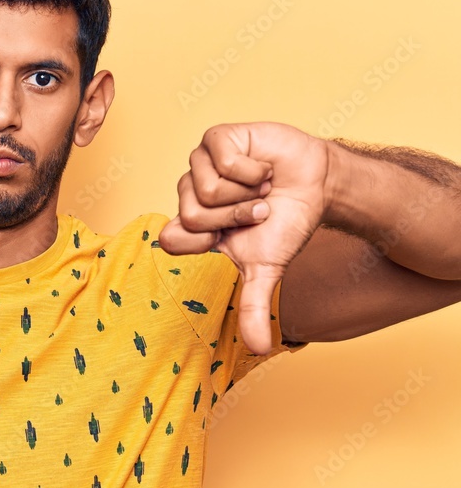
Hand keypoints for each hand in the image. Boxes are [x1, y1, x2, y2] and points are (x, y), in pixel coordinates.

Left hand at [158, 122, 331, 353]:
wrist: (318, 186)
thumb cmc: (286, 223)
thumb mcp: (267, 267)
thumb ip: (253, 305)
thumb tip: (260, 349)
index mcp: (191, 225)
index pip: (170, 238)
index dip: (206, 238)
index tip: (235, 233)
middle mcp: (189, 194)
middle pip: (191, 214)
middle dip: (236, 216)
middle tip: (258, 209)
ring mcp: (199, 163)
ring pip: (205, 188)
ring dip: (246, 192)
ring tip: (261, 188)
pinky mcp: (216, 138)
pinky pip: (221, 158)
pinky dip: (252, 168)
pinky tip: (262, 167)